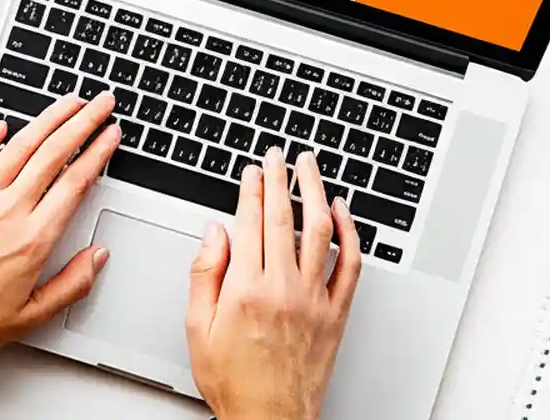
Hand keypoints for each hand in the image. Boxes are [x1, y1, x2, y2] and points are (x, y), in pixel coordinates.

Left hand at [0, 93, 120, 382]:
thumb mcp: (32, 316)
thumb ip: (73, 284)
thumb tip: (98, 256)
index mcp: (33, 240)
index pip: (75, 182)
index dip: (98, 152)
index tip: (111, 134)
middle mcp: (6, 213)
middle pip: (53, 153)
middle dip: (83, 122)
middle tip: (101, 104)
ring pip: (18, 147)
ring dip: (47, 119)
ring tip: (67, 103)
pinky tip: (1, 126)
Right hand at [186, 147, 361, 419]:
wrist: (270, 419)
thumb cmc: (234, 382)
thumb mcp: (198, 330)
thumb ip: (204, 275)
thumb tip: (214, 233)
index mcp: (245, 290)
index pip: (249, 223)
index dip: (251, 189)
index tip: (253, 170)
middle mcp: (283, 288)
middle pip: (283, 218)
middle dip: (280, 179)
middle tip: (278, 156)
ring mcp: (314, 298)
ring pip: (320, 231)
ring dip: (316, 192)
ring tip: (310, 168)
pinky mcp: (336, 312)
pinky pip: (351, 264)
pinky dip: (350, 233)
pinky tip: (343, 212)